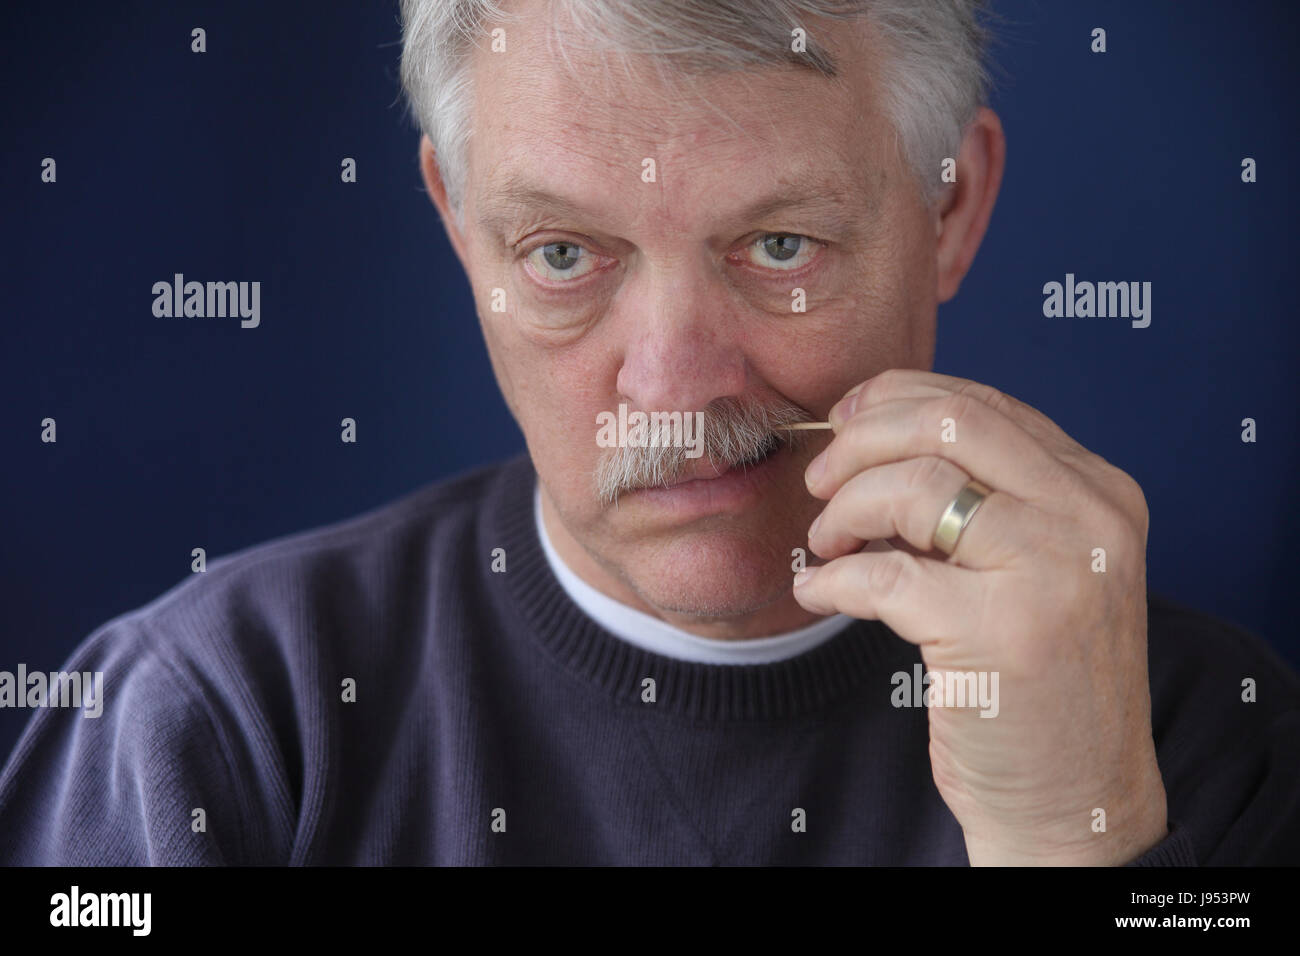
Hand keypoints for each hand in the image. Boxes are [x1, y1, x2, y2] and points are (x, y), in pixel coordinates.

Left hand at [792, 368, 1167, 864]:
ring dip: (845, 510)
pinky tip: (819, 592)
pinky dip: (835, 578)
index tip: (843, 423)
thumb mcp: (1030, 566)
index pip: (981, 405)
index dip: (894, 402)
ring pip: (916, 485)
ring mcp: (1056, 571)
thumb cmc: (1035, 680)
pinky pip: (885, 574)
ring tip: (827, 544)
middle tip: (820, 483)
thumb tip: (867, 437)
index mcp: (1098, 491)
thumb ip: (977, 498)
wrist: (1074, 797)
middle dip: (860, 441)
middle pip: (949, 424)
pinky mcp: (1007, 632)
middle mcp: (1090, 517)